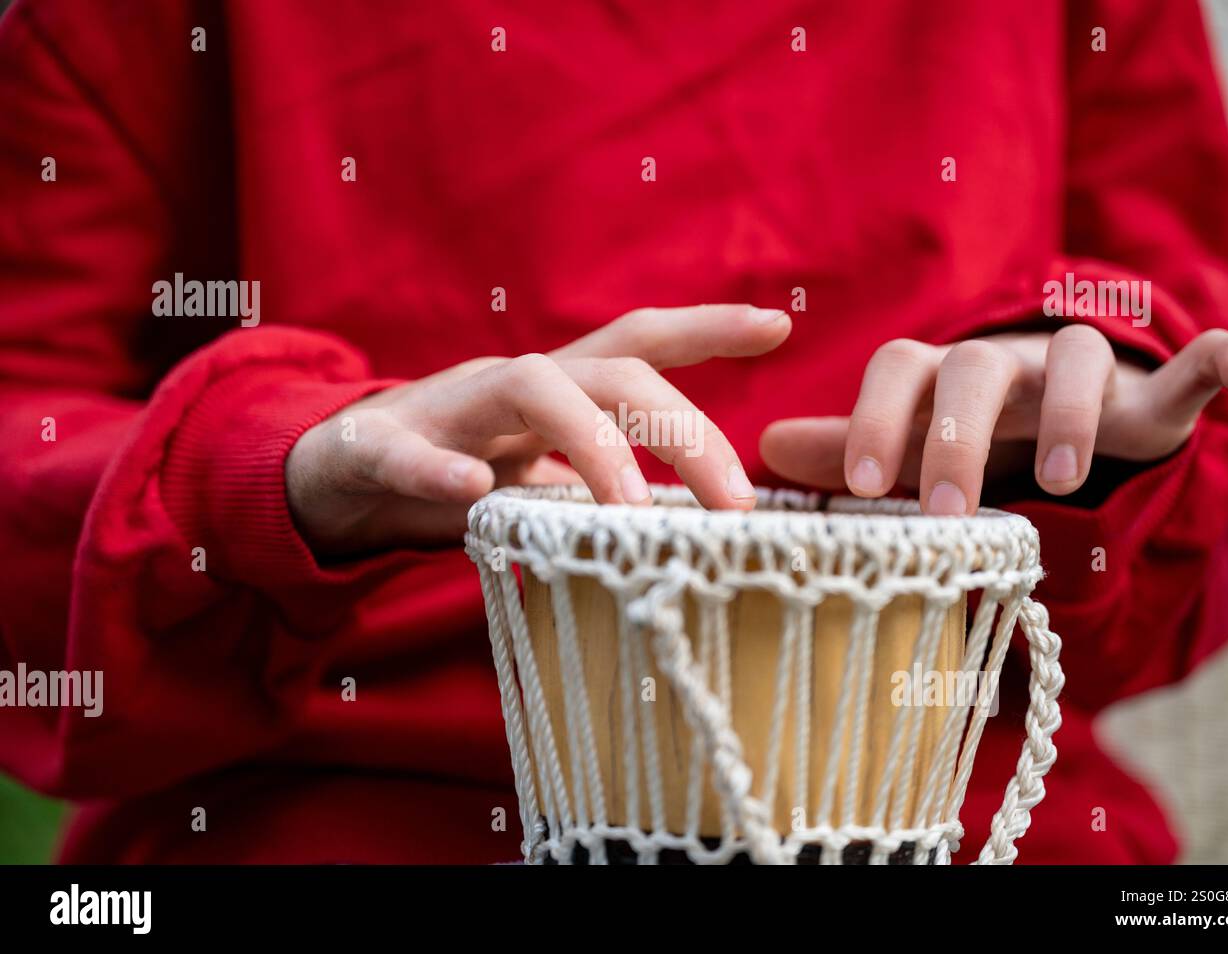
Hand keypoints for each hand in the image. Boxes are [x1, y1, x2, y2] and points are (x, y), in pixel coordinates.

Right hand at [286, 305, 790, 554]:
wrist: (329, 478)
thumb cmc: (454, 474)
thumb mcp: (539, 478)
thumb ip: (597, 489)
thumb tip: (681, 529)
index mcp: (558, 392)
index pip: (640, 345)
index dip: (707, 328)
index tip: (779, 322)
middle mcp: (515, 385)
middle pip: (615, 373)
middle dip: (683, 429)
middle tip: (736, 506)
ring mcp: (449, 409)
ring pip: (532, 390)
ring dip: (592, 445)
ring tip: (633, 508)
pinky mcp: (377, 450)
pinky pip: (408, 452)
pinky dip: (439, 469)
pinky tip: (470, 491)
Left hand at [760, 326, 1227, 513]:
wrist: (1069, 404)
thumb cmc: (980, 430)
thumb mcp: (918, 439)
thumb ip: (854, 444)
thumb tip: (766, 449)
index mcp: (941, 375)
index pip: (897, 369)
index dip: (875, 418)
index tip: (861, 486)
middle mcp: (1004, 360)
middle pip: (973, 367)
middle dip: (956, 436)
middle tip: (945, 510)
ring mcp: (1079, 366)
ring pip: (1073, 359)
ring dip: (1066, 412)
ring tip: (1061, 476)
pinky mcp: (1152, 387)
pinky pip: (1191, 362)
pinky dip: (1217, 363)